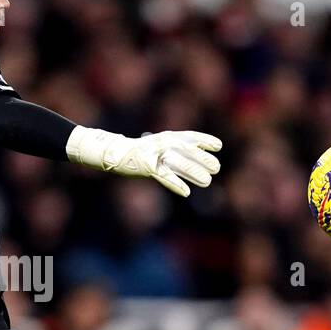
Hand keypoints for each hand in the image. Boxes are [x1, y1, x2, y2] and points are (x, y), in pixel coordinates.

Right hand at [65, 126, 221, 196]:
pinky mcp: (146, 167)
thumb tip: (197, 160)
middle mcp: (161, 142)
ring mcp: (153, 154)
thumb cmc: (138, 153)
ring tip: (207, 182)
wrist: (113, 153)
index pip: (189, 136)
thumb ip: (175, 153)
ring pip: (177, 163)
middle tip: (216, 167)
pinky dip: (175, 184)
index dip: (204, 140)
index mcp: (166, 137)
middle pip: (186, 150)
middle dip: (202, 159)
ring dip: (193, 172)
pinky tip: (186, 193)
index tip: (217, 146)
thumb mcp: (158, 148)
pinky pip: (164, 176)